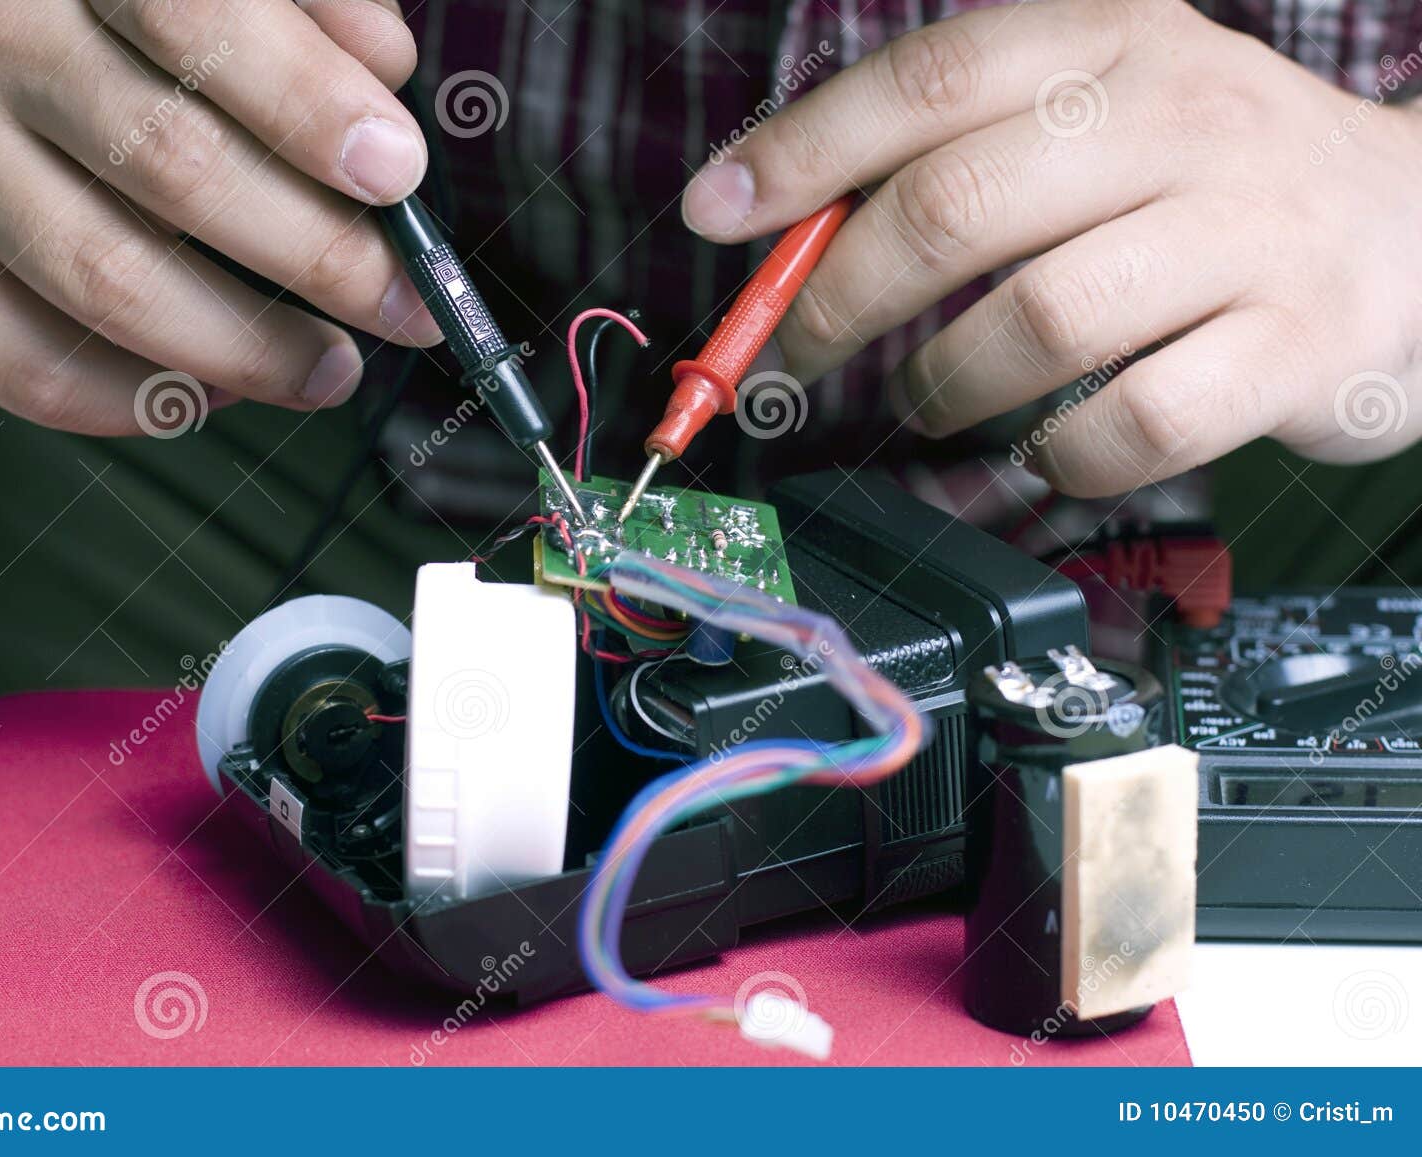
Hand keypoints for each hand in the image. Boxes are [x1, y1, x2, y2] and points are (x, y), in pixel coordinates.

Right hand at [0, 0, 440, 433]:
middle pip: (174, 167)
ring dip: (249, 350)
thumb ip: (312, 17)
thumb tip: (385, 73)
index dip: (307, 103)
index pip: (199, 19)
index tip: (397, 173)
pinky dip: (144, 402)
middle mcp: (4, 46)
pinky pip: (36, 366)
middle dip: (318, 255)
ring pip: (111, 283)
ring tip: (330, 370)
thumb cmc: (125, 43)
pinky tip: (219, 392)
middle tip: (404, 305)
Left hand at [680, 0, 1421, 495]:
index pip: (929, 83)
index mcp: (1113, 42)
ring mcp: (1248, 233)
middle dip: (841, 298)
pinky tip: (1043, 446)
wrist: (1413, 229)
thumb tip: (779, 224)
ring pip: (1036, 321)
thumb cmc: (1206, 184)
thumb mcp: (1091, 121)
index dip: (804, 154)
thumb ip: (951, 155)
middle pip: (957, 204)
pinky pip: (1130, 423)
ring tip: (932, 399)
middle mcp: (1183, 119)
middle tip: (798, 354)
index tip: (715, 216)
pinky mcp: (1295, 347)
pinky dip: (1056, 454)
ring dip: (945, 385)